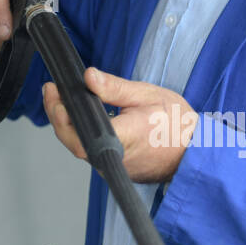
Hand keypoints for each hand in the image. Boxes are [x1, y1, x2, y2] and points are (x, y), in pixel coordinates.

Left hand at [42, 68, 198, 183]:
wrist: (193, 151)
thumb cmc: (176, 123)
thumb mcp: (148, 95)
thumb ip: (115, 88)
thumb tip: (89, 77)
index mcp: (127, 136)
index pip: (83, 134)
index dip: (62, 117)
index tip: (54, 93)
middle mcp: (117, 156)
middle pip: (74, 141)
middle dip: (58, 115)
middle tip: (52, 91)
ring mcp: (114, 166)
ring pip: (80, 147)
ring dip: (67, 125)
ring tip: (60, 99)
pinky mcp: (114, 167)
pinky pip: (90, 151)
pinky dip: (81, 133)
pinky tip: (77, 116)